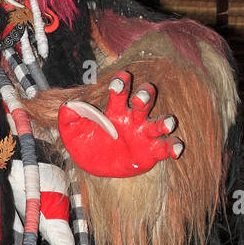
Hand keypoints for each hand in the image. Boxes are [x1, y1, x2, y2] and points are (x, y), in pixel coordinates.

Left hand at [58, 71, 182, 178]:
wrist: (94, 166)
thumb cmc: (86, 143)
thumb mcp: (72, 132)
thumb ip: (69, 117)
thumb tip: (67, 105)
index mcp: (114, 110)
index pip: (120, 92)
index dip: (122, 83)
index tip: (121, 78)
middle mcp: (132, 118)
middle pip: (144, 101)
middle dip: (145, 96)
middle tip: (141, 97)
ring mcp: (144, 134)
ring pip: (159, 123)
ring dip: (165, 121)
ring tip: (167, 123)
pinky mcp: (152, 151)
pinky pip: (166, 147)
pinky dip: (174, 146)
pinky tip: (176, 149)